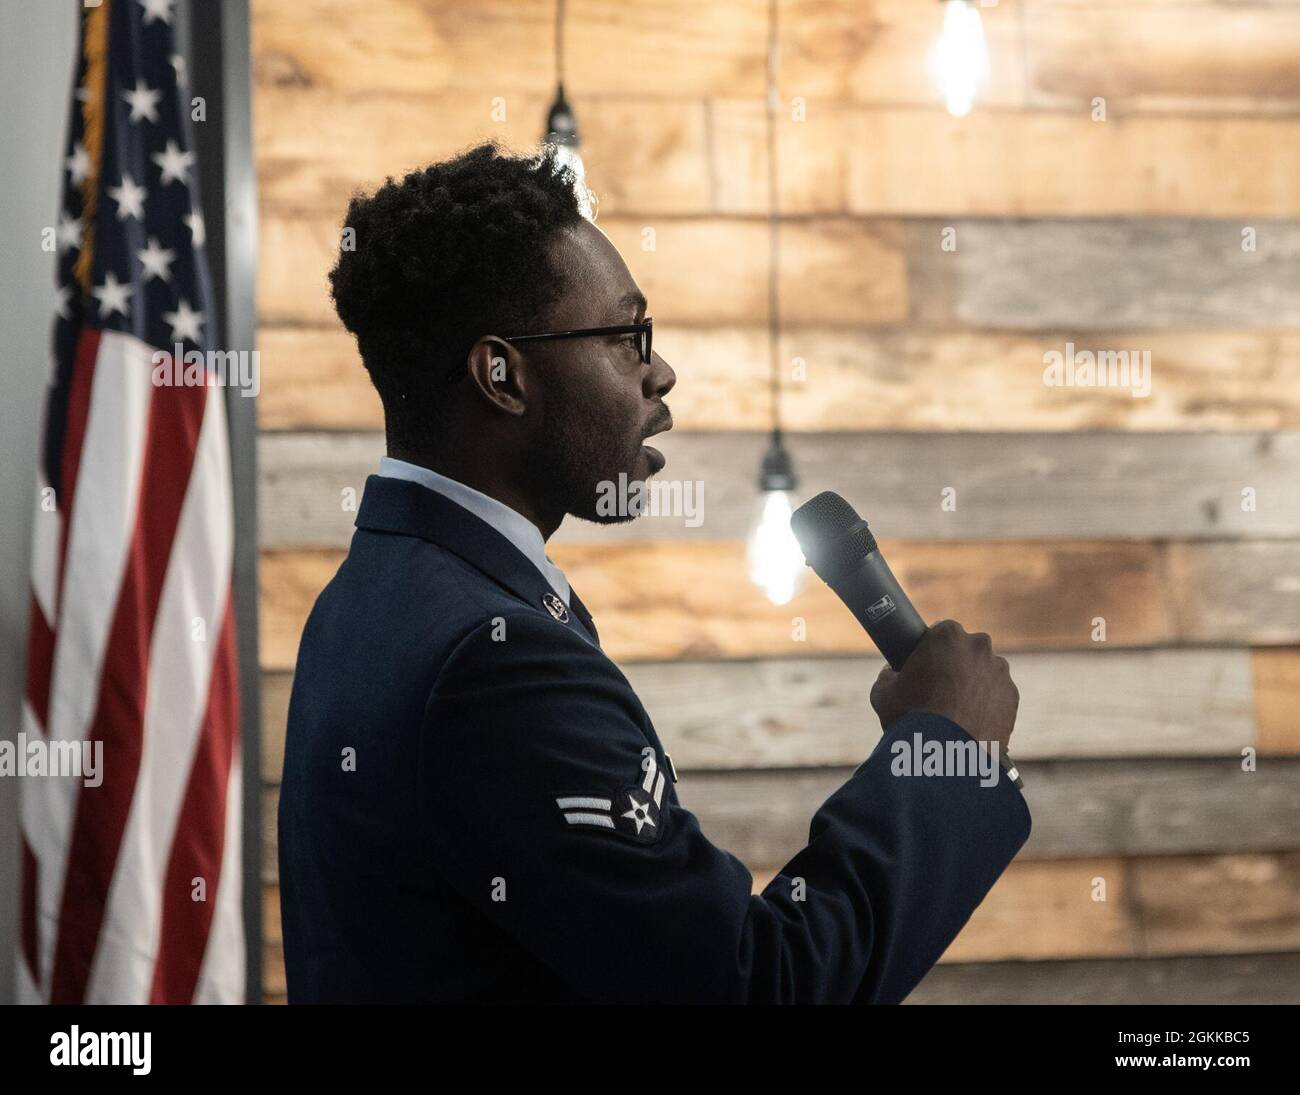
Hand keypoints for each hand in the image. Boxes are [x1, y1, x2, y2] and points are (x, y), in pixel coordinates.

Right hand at [869, 619, 1018, 753]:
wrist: (945, 756)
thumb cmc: (910, 718)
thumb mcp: (883, 691)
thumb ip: (889, 675)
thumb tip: (892, 674)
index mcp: (948, 635)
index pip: (940, 632)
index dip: (930, 650)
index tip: (924, 666)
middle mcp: (979, 647)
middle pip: (966, 650)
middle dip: (955, 664)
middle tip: (938, 690)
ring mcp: (1000, 672)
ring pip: (984, 673)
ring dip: (973, 685)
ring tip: (955, 712)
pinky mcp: (1013, 698)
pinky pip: (998, 697)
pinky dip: (987, 706)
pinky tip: (970, 723)